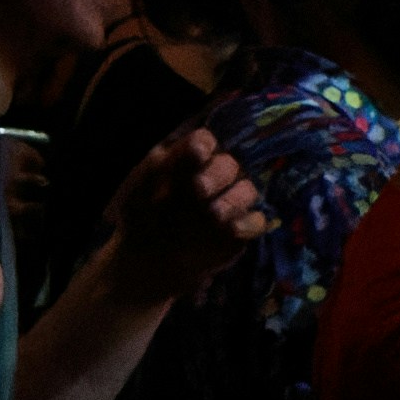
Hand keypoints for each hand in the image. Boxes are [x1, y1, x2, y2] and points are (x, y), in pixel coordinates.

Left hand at [94, 129, 266, 302]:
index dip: (204, 146)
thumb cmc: (142, 214)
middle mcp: (216, 176)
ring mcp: (231, 201)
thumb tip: (194, 148)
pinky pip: (257, 221)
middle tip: (199, 189)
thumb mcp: (143, 185)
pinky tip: (232, 229)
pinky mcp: (241, 228)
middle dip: (218, 174)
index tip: (197, 153)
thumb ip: (164, 163)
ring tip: (215, 214)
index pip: (206, 142)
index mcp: (190, 160)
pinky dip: (248, 224)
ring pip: (248, 190)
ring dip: (234, 199)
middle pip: (230, 164)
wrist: (147, 258)